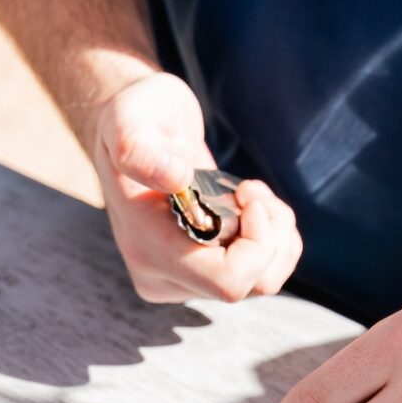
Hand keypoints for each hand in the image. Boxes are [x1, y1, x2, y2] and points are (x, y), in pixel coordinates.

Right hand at [91, 72, 301, 302]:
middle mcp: (164, 278)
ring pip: (262, 281)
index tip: (246, 194)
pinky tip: (248, 205)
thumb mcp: (127, 119)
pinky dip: (271, 238)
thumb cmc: (133, 118)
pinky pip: (260, 273)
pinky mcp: (203, 272)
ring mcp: (184, 280)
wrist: (133, 129)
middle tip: (249, 187)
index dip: (257, 242)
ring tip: (250, 192)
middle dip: (270, 232)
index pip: (228, 281)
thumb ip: (139, 149)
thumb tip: (177, 180)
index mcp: (147, 250)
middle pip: (251, 284)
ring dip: (275, 234)